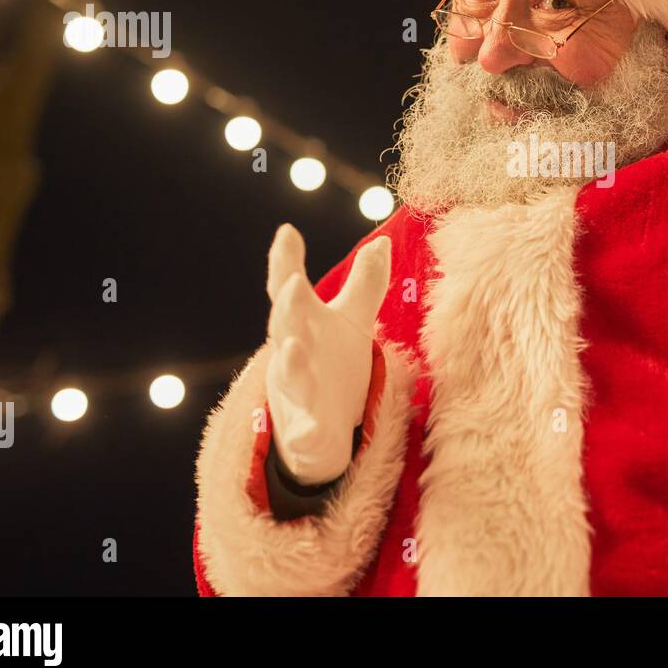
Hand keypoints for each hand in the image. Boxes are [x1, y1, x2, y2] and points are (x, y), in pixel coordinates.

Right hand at [263, 224, 391, 485]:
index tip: (287, 232)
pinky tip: (309, 434)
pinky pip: (305, 435)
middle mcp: (294, 353)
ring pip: (290, 377)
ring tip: (290, 348)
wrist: (320, 429)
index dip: (285, 262)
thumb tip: (381, 241)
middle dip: (288, 308)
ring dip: (289, 363)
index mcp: (303, 324)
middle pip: (286, 327)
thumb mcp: (352, 321)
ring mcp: (296, 393)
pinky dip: (306, 434)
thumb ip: (366, 283)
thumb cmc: (332, 365)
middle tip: (292, 285)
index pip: (290, 290)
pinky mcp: (306, 433)